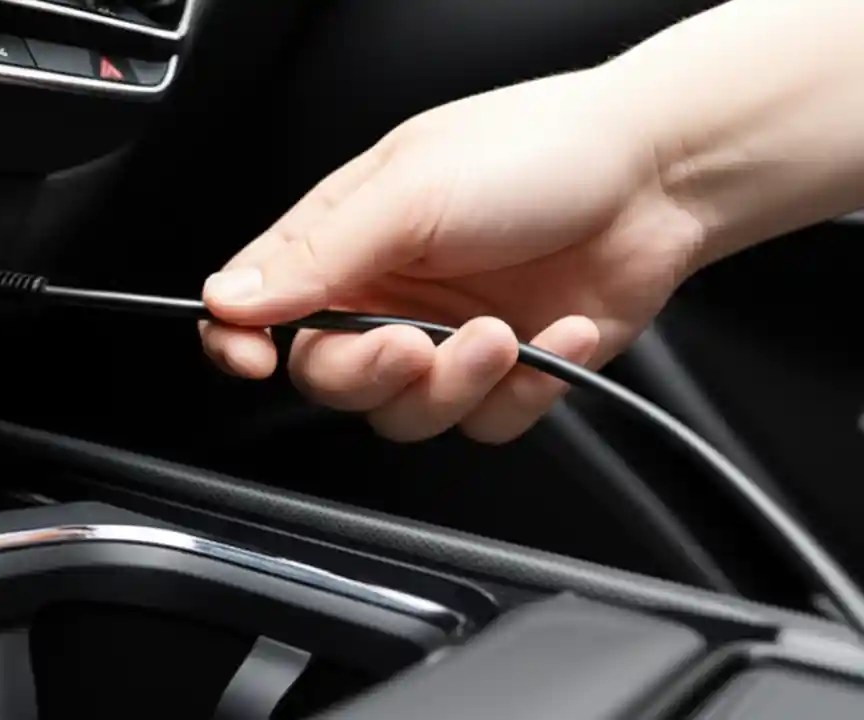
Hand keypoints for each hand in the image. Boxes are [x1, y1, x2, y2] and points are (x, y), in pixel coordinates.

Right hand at [199, 66, 703, 442]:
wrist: (659, 176)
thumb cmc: (537, 153)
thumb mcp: (411, 194)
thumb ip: (317, 256)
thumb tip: (230, 298)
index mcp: (344, 240)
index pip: (255, 304)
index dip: (238, 341)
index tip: (253, 360)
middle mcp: (385, 294)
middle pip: (330, 379)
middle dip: (369, 373)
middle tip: (409, 344)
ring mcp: (445, 340)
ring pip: (406, 416)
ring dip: (456, 385)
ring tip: (502, 331)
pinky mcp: (508, 375)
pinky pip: (487, 423)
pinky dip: (525, 388)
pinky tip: (559, 331)